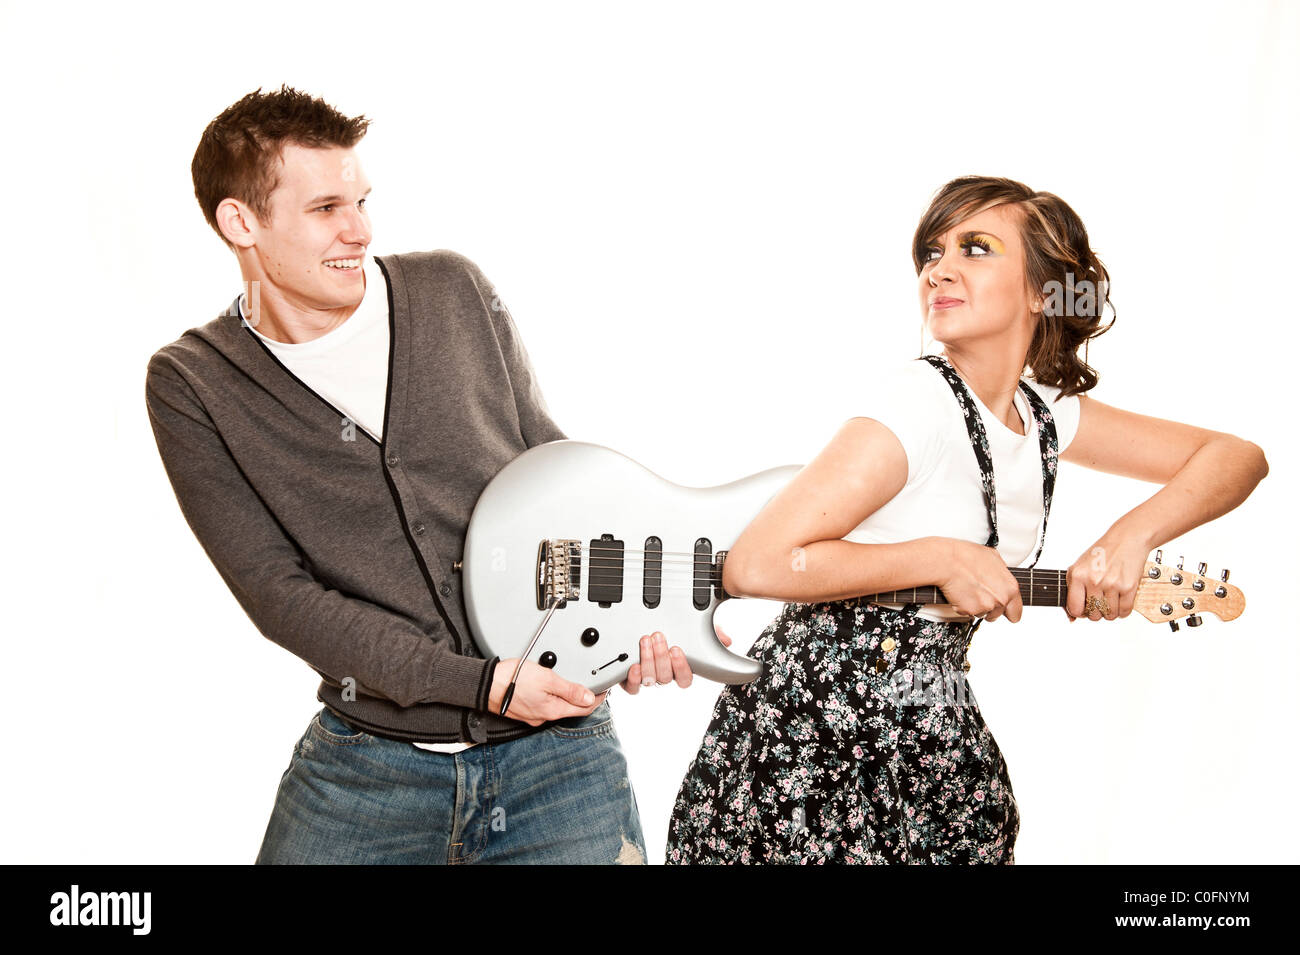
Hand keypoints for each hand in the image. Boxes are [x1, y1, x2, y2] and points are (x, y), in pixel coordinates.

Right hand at [489, 659, 607, 725]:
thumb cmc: (511, 679)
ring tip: (575, 686)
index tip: (603, 690)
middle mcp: (544, 717)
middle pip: (572, 709)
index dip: (596, 699)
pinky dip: (554, 699)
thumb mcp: (546, 679)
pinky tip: (552, 690)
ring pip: (558, 708)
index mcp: (553, 710)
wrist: (485, 685)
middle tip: (593, 687)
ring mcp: (534, 716)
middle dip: (583, 699)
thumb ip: (569, 689)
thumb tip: (588, 697)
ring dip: (568, 698)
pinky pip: (546, 707)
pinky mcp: (525, 712)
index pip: (583, 708)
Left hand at [621, 629, 732, 693]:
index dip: (681, 667)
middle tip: (658, 637)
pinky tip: (633, 665)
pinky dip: (633, 678)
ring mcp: (647, 677)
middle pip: (666, 677)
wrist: (640, 630)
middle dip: (661, 656)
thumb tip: (726, 640)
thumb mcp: (692, 627)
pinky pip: (632, 687)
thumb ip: (711, 633)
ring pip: (650, 679)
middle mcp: (663, 675)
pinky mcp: (630, 679)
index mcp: (679, 668)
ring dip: (648, 660)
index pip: (685, 678)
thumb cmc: (670, 631)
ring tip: (645, 641)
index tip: (677, 650)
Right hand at [935, 538, 1022, 623]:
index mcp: (1010, 587)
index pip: (1016, 611)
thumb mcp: (993, 557)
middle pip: (997, 615)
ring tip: (968, 589)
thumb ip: (1002, 573)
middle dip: (989, 609)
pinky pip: (966, 613)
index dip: (1008, 611)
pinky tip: (959, 592)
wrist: (947, 561)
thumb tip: (1001, 577)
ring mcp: (986, 606)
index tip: (1003, 609)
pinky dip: (962, 605)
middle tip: (979, 597)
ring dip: (975, 606)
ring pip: (981, 614)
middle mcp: (1001, 599)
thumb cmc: (967, 556)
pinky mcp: (969, 610)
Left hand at [1065, 534, 1149, 621]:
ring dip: (1111, 612)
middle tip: (1099, 602)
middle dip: (1096, 612)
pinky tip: (1120, 600)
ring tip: (1110, 599)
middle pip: (1093, 615)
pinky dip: (1123, 610)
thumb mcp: (1080, 566)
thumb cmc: (1103, 552)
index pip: (1074, 608)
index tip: (1083, 609)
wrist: (1127, 539)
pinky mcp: (1128, 587)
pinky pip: (1125, 611)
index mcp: (1079, 575)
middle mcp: (1094, 580)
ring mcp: (1112, 584)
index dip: (1079, 612)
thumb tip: (1071, 616)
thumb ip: (1073, 589)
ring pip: (1110, 615)